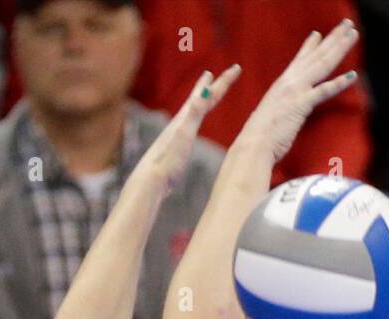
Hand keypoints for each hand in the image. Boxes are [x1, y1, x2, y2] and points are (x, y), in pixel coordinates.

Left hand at [136, 65, 241, 191]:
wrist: (152, 180)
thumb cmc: (168, 160)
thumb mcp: (184, 135)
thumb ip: (194, 113)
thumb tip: (204, 92)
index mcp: (186, 118)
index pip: (209, 95)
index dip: (223, 82)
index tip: (236, 68)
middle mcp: (182, 121)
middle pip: (200, 99)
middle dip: (211, 85)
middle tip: (215, 73)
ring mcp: (179, 133)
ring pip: (195, 110)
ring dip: (202, 98)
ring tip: (205, 90)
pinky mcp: (178, 145)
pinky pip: (193, 124)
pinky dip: (197, 116)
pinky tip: (194, 121)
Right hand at [238, 20, 359, 162]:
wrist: (253, 146)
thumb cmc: (260, 139)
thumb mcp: (271, 119)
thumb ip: (280, 112)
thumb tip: (283, 117)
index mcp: (281, 86)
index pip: (299, 61)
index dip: (310, 46)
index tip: (318, 34)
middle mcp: (289, 83)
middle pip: (316, 56)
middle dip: (333, 38)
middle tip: (347, 24)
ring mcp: (295, 91)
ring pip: (323, 64)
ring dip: (340, 47)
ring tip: (353, 33)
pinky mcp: (301, 105)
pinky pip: (324, 91)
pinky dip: (339, 83)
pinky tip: (353, 75)